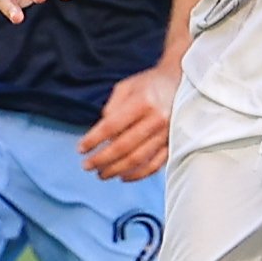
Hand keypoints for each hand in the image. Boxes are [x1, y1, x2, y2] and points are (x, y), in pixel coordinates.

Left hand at [78, 62, 173, 181]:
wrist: (180, 83)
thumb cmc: (149, 84)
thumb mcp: (126, 87)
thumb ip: (111, 108)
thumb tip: (101, 135)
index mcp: (143, 102)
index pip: (112, 126)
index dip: (94, 140)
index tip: (81, 149)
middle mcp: (157, 119)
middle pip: (124, 146)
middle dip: (102, 159)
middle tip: (87, 166)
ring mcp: (168, 134)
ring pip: (138, 159)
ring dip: (116, 170)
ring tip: (101, 174)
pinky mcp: (174, 145)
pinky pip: (155, 165)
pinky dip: (138, 175)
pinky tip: (123, 176)